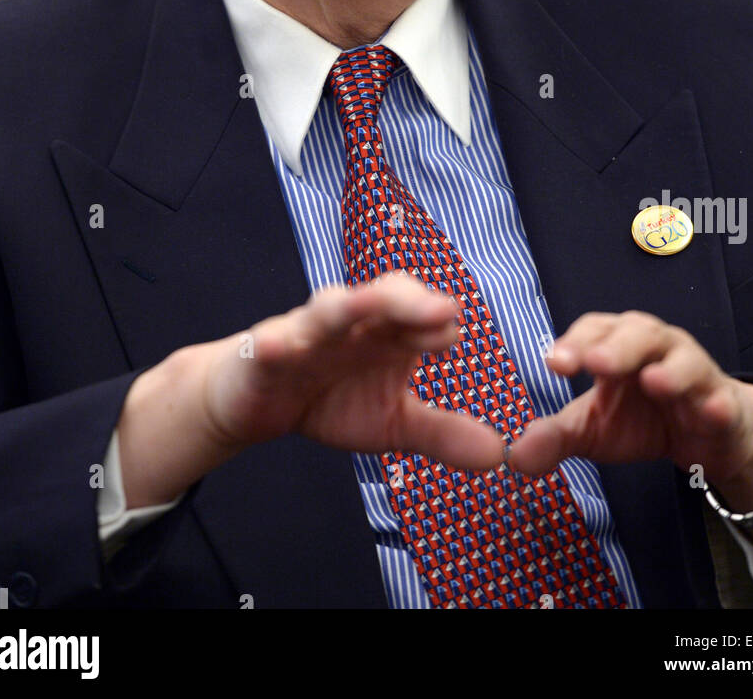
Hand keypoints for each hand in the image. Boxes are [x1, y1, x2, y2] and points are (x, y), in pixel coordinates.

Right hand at [200, 271, 503, 470]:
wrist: (254, 402)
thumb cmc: (329, 398)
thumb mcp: (391, 423)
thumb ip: (441, 432)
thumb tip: (498, 455)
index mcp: (385, 333)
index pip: (417, 313)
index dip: (435, 323)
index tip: (455, 337)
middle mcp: (351, 322)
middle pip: (382, 297)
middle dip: (409, 301)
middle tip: (442, 311)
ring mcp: (306, 332)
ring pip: (330, 309)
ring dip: (350, 305)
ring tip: (370, 305)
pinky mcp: (264, 352)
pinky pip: (270, 343)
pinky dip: (276, 343)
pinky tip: (279, 346)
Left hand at [506, 311, 752, 543]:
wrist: (709, 440)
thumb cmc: (643, 420)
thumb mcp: (594, 429)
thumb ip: (556, 436)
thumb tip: (513, 458)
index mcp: (619, 346)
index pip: (595, 330)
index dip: (576, 342)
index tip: (554, 364)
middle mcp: (657, 349)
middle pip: (639, 333)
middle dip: (618, 346)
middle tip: (598, 364)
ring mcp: (694, 373)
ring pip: (684, 360)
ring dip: (669, 370)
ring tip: (653, 382)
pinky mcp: (724, 404)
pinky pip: (721, 400)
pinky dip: (714, 404)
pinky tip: (707, 411)